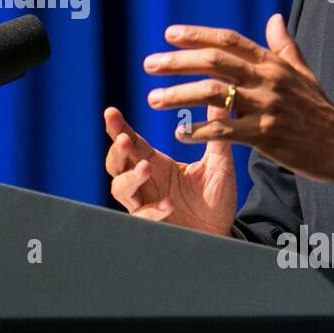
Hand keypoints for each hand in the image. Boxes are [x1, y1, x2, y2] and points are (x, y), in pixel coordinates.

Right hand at [103, 105, 237, 235]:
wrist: (223, 231)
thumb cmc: (217, 197)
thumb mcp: (220, 163)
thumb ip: (215, 134)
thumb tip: (221, 101)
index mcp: (156, 162)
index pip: (132, 141)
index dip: (118, 127)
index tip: (110, 112)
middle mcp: (145, 180)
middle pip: (116, 163)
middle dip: (116, 150)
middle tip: (125, 140)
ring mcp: (144, 202)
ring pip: (120, 188)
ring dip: (129, 177)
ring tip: (146, 168)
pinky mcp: (152, 224)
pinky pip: (142, 215)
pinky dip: (153, 209)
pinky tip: (169, 204)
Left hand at [142, 14, 333, 195]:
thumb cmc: (320, 111)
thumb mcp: (303, 74)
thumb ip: (283, 47)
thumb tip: (273, 18)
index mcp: (273, 63)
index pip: (229, 41)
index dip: (197, 35)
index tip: (168, 34)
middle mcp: (269, 80)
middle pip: (215, 62)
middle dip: (178, 62)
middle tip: (149, 64)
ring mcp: (267, 107)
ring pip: (214, 95)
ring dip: (179, 95)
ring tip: (153, 99)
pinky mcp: (267, 136)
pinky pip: (224, 131)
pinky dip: (198, 131)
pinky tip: (178, 132)